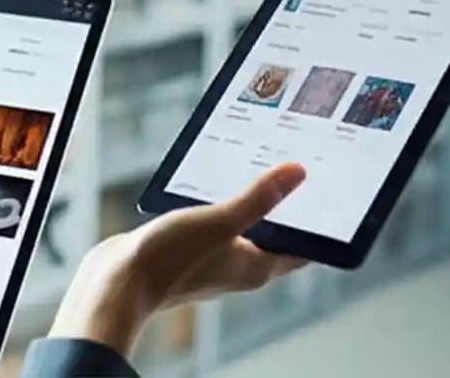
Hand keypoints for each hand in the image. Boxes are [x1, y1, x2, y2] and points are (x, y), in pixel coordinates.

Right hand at [49, 164, 306, 356]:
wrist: (117, 283)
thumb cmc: (169, 260)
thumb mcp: (219, 221)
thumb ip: (258, 198)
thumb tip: (297, 174)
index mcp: (257, 266)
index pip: (303, 247)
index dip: (320, 223)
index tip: (332, 193)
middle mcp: (239, 266)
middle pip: (275, 234)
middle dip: (286, 206)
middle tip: (296, 168)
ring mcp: (214, 259)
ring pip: (244, 227)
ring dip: (251, 202)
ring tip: (257, 166)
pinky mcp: (190, 250)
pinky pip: (216, 224)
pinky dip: (221, 204)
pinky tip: (213, 182)